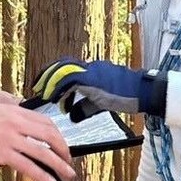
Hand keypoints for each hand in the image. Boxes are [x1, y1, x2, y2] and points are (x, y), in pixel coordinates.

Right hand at [0, 102, 75, 180]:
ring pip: (43, 152)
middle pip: (50, 136)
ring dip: (59, 165)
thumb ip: (13, 119)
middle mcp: (17, 123)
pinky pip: (28, 166)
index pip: (46, 121)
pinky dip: (42, 175)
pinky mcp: (3, 154)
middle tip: (69, 161)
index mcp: (16, 111)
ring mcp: (11, 139)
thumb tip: (27, 131)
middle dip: (63, 150)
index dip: (58, 135)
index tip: (61, 144)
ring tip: (67, 175)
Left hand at [32, 58, 166, 117]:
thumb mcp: (101, 102)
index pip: (66, 68)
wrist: (144, 92)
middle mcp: (90, 67)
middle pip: (61, 65)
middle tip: (36, 87)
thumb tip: (71, 115)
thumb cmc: (127, 96)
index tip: (42, 85)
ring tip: (42, 93)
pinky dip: (60, 89)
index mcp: (91, 70)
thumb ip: (85, 106)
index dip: (52, 75)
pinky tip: (55, 98)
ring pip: (64, 70)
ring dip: (50, 81)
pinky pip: (72, 80)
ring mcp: (93, 71)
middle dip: (46, 75)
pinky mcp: (95, 79)